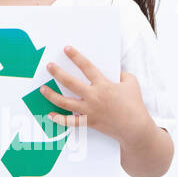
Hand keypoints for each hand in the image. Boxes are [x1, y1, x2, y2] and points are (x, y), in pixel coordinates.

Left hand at [37, 45, 151, 143]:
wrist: (134, 128)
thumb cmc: (134, 104)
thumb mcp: (131, 83)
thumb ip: (121, 75)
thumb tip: (115, 72)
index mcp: (103, 84)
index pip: (87, 67)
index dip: (76, 56)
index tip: (66, 49)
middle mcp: (93, 96)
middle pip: (70, 83)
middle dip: (58, 73)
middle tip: (49, 66)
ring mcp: (89, 110)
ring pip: (65, 102)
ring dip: (52, 95)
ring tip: (42, 89)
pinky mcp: (89, 122)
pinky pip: (70, 122)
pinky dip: (59, 119)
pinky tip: (50, 114)